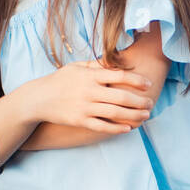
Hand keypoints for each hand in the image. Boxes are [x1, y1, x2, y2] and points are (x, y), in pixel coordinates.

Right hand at [32, 59, 156, 131]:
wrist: (38, 98)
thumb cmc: (60, 80)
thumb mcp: (76, 67)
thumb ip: (96, 65)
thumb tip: (117, 61)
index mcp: (90, 76)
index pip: (119, 76)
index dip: (137, 80)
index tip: (148, 84)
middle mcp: (89, 91)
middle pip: (122, 97)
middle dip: (140, 101)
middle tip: (150, 102)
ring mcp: (85, 107)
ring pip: (115, 113)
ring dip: (134, 115)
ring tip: (145, 115)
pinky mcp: (80, 121)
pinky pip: (102, 126)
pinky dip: (117, 128)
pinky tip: (128, 128)